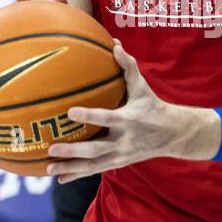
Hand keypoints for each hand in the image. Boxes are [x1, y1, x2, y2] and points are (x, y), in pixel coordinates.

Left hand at [46, 38, 219, 182]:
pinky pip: (94, 170)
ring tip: (49, 168)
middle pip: (95, 149)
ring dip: (70, 167)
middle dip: (73, 150)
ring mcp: (120, 155)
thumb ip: (128, 66)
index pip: (107, 118)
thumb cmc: (152, 106)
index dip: (89, 116)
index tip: (70, 112)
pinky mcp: (117, 163)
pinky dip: (76, 174)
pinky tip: (59, 178)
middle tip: (52, 146)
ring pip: (92, 165)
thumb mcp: (143, 87)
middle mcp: (124, 141)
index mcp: (129, 120)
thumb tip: (113, 43)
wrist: (172, 135)